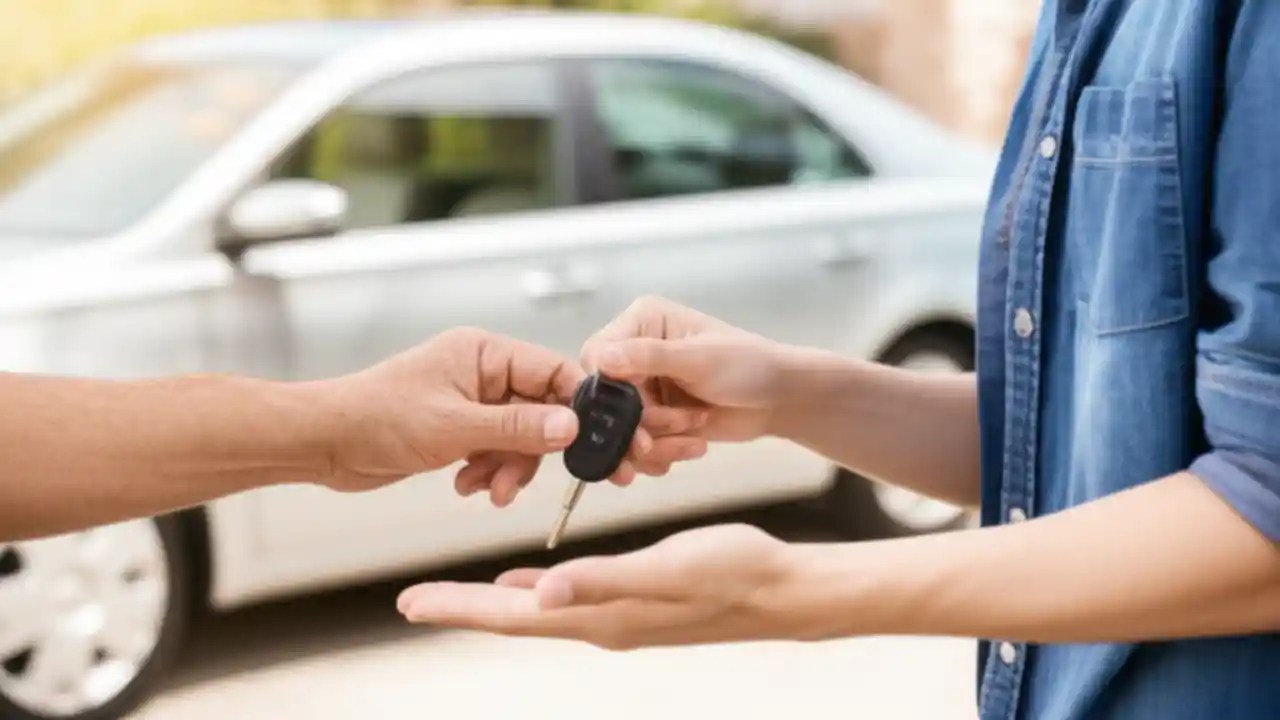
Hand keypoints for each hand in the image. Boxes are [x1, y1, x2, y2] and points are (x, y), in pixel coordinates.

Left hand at [319, 327, 592, 504]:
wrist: (325, 443)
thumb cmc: (377, 418)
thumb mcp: (455, 428)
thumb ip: (517, 429)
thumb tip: (570, 427)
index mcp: (485, 353)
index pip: (553, 372)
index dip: (577, 407)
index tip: (596, 441)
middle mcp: (483, 373)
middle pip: (541, 410)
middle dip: (534, 451)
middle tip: (522, 482)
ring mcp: (472, 401)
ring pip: (520, 437)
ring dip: (509, 468)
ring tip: (487, 490)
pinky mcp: (461, 428)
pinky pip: (497, 450)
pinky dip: (489, 472)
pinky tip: (467, 485)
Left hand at [396, 524, 798, 648]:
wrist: (784, 590)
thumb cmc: (732, 573)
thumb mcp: (666, 568)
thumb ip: (603, 582)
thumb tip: (539, 598)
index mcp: (599, 616)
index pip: (510, 617)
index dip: (458, 607)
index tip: (409, 602)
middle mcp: (601, 622)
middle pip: (513, 618)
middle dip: (462, 607)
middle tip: (412, 600)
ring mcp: (618, 616)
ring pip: (538, 610)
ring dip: (494, 603)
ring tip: (457, 593)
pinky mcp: (635, 601)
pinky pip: (569, 598)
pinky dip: (538, 591)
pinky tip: (530, 585)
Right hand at [582, 296, 792, 477]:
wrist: (778, 400)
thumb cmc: (747, 366)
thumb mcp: (698, 359)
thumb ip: (649, 357)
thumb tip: (601, 358)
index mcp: (642, 322)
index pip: (597, 355)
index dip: (607, 388)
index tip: (632, 411)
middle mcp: (634, 352)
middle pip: (605, 399)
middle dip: (638, 424)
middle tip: (666, 434)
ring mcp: (643, 388)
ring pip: (619, 428)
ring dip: (655, 443)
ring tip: (693, 437)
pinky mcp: (653, 418)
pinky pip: (636, 445)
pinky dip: (661, 454)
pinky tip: (692, 447)